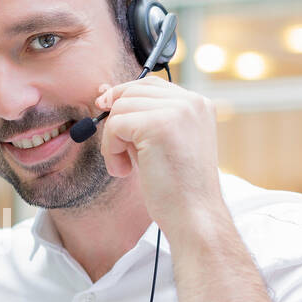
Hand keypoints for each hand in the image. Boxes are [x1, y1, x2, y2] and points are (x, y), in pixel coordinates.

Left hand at [95, 77, 226, 232]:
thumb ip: (139, 117)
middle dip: (116, 121)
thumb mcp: (161, 144)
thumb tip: (103, 92)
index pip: (150, 84)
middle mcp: (191, 102)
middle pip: (132, 92)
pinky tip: (124, 170)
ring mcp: (177, 111)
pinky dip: (111, 150)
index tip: (105, 110)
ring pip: (120, 108)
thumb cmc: (177, 188)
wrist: (194, 217)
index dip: (123, 95)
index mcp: (198, 104)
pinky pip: (115, 126)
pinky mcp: (158, 125)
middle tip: (120, 153)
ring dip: (113, 140)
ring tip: (126, 167)